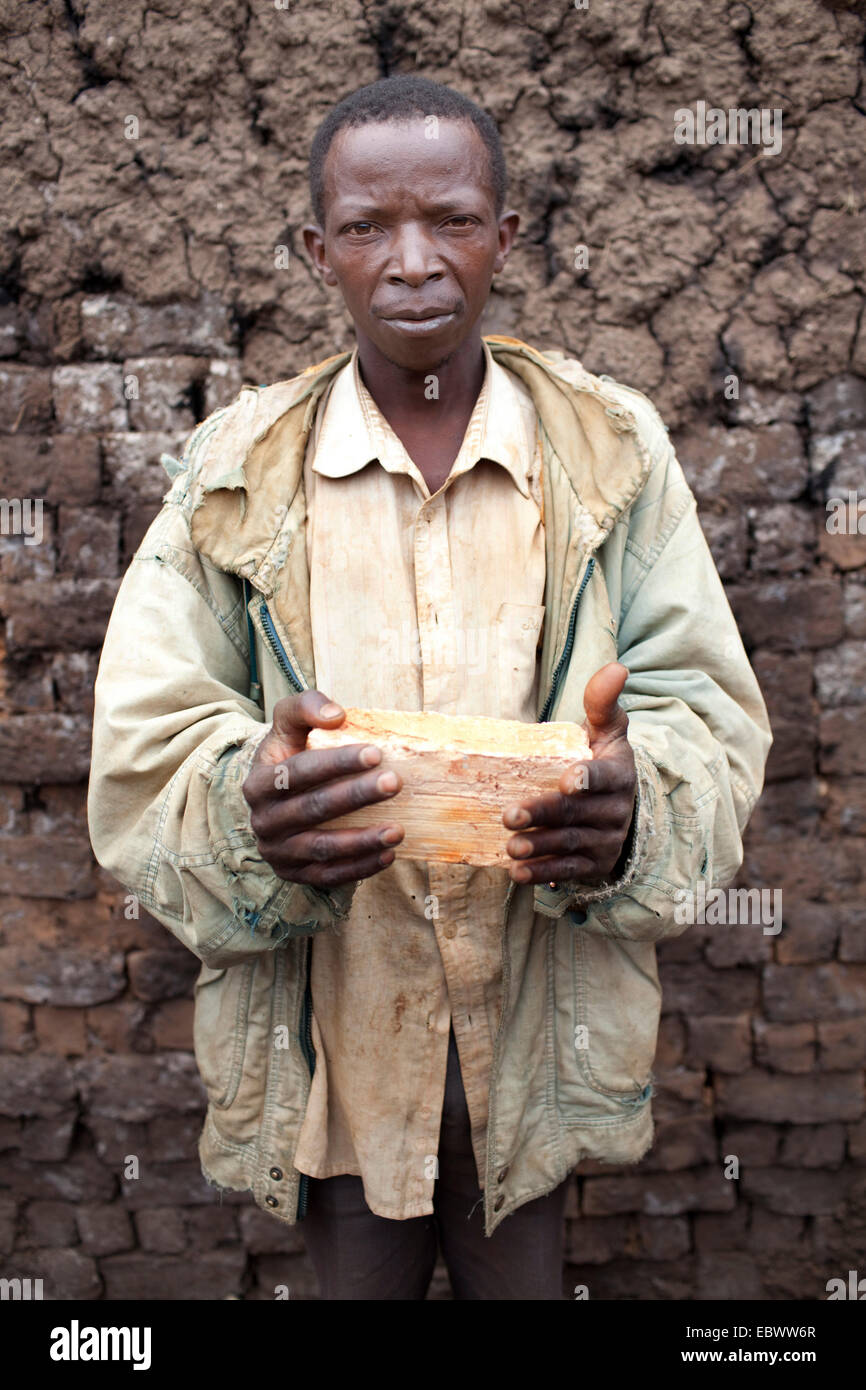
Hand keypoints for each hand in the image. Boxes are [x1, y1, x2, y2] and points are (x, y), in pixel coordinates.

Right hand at [242, 690, 403, 887]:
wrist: (274, 800)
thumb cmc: (289, 756)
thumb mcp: (287, 725)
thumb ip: (305, 707)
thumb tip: (336, 715)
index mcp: (259, 784)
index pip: (297, 772)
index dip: (336, 763)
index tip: (375, 753)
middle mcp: (263, 821)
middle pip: (313, 809)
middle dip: (356, 796)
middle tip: (395, 783)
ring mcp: (278, 852)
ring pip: (321, 848)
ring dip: (362, 840)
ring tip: (398, 830)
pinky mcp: (294, 874)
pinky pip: (328, 876)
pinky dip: (359, 867)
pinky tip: (388, 855)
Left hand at [502, 662, 636, 886]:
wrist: (619, 808)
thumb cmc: (602, 759)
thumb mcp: (607, 731)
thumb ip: (603, 703)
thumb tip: (616, 667)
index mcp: (619, 774)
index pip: (607, 777)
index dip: (589, 779)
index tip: (568, 780)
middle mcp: (616, 810)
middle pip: (578, 814)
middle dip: (544, 815)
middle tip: (510, 815)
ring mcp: (605, 840)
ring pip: (571, 844)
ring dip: (540, 848)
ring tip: (511, 847)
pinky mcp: (593, 864)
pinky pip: (568, 870)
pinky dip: (544, 873)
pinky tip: (518, 872)